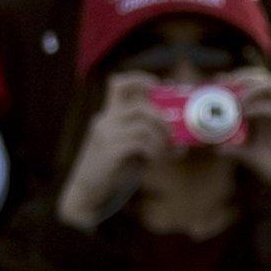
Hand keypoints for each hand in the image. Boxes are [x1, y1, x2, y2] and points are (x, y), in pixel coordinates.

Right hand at [57, 72, 171, 229]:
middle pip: (140, 106)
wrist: (87, 192)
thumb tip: (183, 142)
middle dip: (163, 119)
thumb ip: (150, 137)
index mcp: (109, 115)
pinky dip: (155, 151)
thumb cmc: (113, 168)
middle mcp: (105, 120)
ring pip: (144, 125)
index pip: (118, 84)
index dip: (139, 79)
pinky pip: (141, 143)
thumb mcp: (131, 147)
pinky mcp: (109, 151)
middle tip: (172, 135)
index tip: (158, 86)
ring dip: (161, 140)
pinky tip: (155, 161)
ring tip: (164, 153)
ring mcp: (105, 135)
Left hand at [219, 67, 270, 195]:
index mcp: (269, 112)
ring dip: (252, 88)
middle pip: (264, 78)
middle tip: (225, 83)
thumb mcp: (253, 157)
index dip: (238, 78)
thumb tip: (217, 148)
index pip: (256, 84)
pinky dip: (259, 108)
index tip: (218, 81)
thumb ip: (237, 150)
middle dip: (243, 76)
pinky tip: (244, 112)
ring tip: (234, 98)